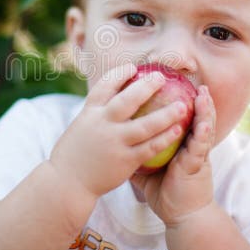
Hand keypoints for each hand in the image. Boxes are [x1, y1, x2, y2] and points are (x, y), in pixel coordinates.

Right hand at [49, 62, 189, 198]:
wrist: (67, 182)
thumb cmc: (75, 154)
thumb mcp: (81, 126)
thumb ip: (96, 114)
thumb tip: (110, 98)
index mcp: (89, 113)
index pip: (104, 86)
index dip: (119, 74)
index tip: (132, 67)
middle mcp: (102, 124)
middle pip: (127, 100)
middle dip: (146, 86)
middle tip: (161, 77)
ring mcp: (114, 142)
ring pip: (145, 125)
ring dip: (166, 115)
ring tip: (182, 106)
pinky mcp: (125, 160)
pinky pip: (149, 148)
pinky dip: (165, 138)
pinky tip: (178, 130)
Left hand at [130, 85, 216, 225]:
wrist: (182, 217)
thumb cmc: (165, 195)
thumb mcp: (146, 172)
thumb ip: (136, 155)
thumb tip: (116, 144)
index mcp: (177, 145)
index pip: (178, 119)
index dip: (178, 103)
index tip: (172, 85)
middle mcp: (188, 146)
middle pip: (192, 118)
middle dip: (193, 99)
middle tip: (191, 81)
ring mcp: (195, 155)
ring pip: (201, 127)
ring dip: (204, 110)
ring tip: (203, 94)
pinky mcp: (197, 166)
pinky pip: (201, 146)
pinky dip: (204, 133)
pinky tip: (205, 123)